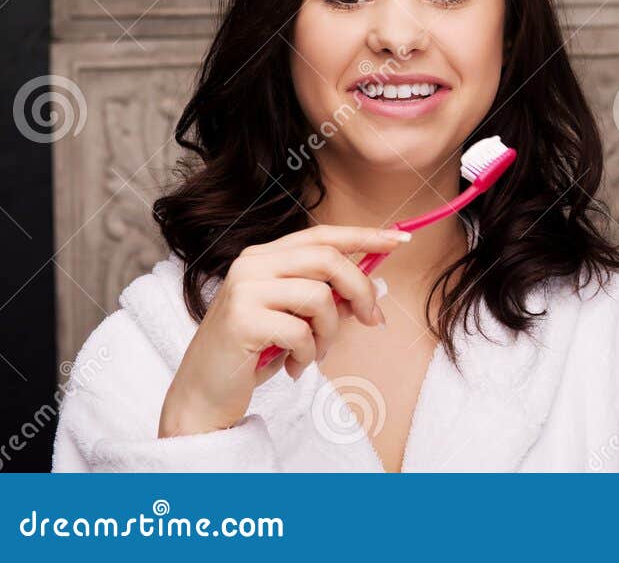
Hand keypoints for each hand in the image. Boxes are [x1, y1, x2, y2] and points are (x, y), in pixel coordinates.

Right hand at [158, 225, 407, 436]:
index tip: (401, 239)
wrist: (204, 395)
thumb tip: (373, 288)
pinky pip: (300, 331)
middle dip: (360, 290)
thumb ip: (329, 300)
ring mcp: (243, 289)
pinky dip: (308, 353)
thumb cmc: (254, 353)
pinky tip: (294, 366)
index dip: (364, 235)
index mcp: (265, 257)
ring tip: (315, 353)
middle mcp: (251, 264)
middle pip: (328, 260)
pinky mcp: (240, 319)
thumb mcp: (297, 321)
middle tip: (372, 320)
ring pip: (318, 297)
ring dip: (329, 332)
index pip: (322, 236)